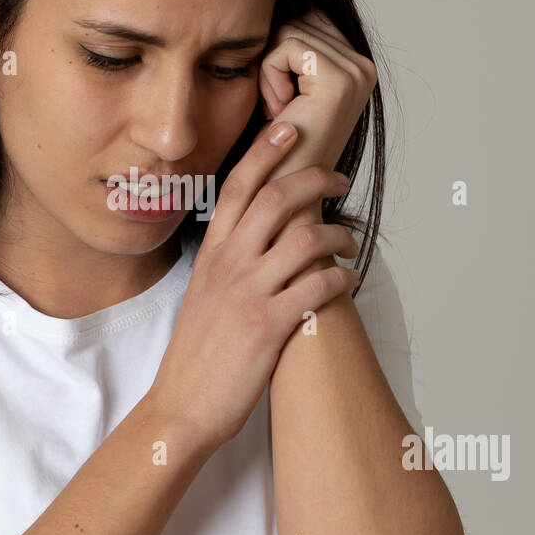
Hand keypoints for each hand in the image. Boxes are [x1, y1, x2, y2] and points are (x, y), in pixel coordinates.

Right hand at [149, 120, 360, 448]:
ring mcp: (248, 293)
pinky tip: (348, 281)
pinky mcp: (269, 325)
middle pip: (278, 198)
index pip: (238, 186)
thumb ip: (228, 258)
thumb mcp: (203, 291)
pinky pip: (318, 285)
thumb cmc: (198, 351)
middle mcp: (228, 264)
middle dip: (318, 179)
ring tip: (351, 242)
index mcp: (211, 253)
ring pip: (306, 238)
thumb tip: (260, 233)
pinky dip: (342, 276)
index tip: (290, 130)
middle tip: (341, 180)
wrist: (182, 404)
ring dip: (339, 233)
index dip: (265, 151)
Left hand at [258, 8, 378, 192]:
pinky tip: (282, 112)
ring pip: (288, 31)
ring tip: (282, 112)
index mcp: (356, 64)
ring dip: (270, 73)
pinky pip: (284, 46)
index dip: (279, 55)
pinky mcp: (341, 79)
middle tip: (281, 108)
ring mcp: (358, 71)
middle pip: (298, 19)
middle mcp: (365, 65)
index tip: (283, 100)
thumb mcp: (284, 84)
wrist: (281, 193)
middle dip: (274, 61)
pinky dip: (269, 79)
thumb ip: (292, 45)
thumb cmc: (274, 143)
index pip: (305, 18)